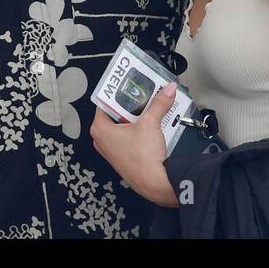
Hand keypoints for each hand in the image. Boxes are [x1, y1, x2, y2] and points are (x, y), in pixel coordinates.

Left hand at [89, 83, 179, 207]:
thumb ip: (160, 103)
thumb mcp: (151, 123)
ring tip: (148, 106)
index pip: (105, 101)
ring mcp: (111, 151)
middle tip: (142, 93)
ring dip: (135, 117)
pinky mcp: (122, 158)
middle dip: (129, 104)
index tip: (129, 84)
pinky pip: (127, 138)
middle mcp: (101, 140)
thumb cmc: (144, 156)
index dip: (118, 91)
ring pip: (121, 126)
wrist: (155, 183)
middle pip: (114, 114)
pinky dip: (136, 130)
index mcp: (100, 129)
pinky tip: (150, 125)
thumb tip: (168, 88)